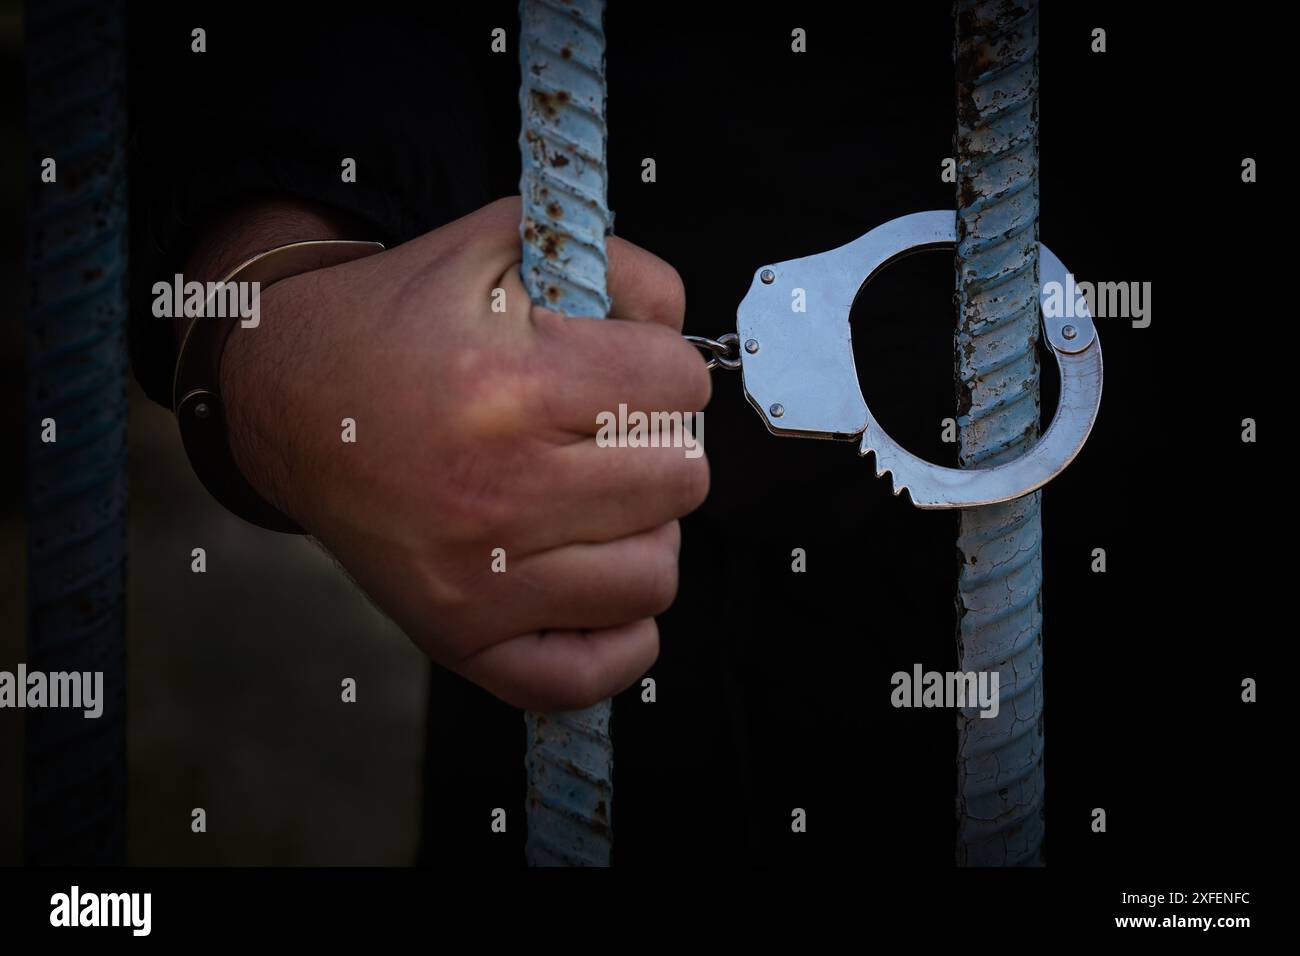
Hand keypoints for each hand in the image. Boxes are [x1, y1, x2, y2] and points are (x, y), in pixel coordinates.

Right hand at [205, 197, 710, 709]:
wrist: (287, 401)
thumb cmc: (398, 325)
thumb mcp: (497, 247)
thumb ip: (616, 264)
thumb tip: (686, 328)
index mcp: (508, 385)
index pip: (681, 385)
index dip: (666, 367)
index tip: (629, 371)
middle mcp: (496, 490)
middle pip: (682, 481)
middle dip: (661, 445)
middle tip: (608, 436)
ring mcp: (477, 579)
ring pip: (654, 575)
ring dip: (642, 534)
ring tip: (595, 503)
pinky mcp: (459, 637)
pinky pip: (591, 672)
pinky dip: (616, 635)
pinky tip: (593, 581)